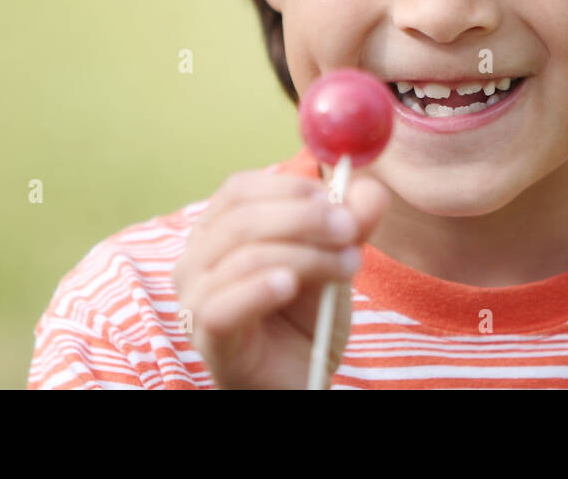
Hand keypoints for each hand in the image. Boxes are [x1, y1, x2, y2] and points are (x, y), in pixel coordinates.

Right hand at [174, 167, 389, 388]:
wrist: (296, 379)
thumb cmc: (303, 317)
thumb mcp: (333, 261)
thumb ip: (350, 226)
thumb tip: (372, 190)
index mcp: (218, 230)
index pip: (240, 190)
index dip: (289, 187)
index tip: (335, 199)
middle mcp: (196, 258)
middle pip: (242, 219)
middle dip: (304, 218)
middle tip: (350, 228)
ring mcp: (195, 297)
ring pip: (244, 256)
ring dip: (305, 255)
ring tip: (348, 265)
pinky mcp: (206, 336)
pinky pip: (223, 305)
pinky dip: (259, 289)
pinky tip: (289, 285)